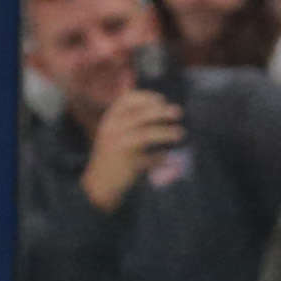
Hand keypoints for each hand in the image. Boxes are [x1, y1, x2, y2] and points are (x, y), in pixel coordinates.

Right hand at [83, 86, 183, 210]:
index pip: (127, 99)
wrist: (99, 183)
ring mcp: (118, 145)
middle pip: (140, 115)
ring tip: (181, 133)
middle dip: (161, 112)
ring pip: (145, 135)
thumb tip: (160, 104)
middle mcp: (112, 129)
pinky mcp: (126, 163)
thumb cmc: (114, 155)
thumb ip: (134, 119)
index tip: (162, 100)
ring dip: (165, 133)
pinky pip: (148, 159)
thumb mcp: (118, 132)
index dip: (146, 97)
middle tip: (178, 112)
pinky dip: (160, 158)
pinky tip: (169, 159)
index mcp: (110, 119)